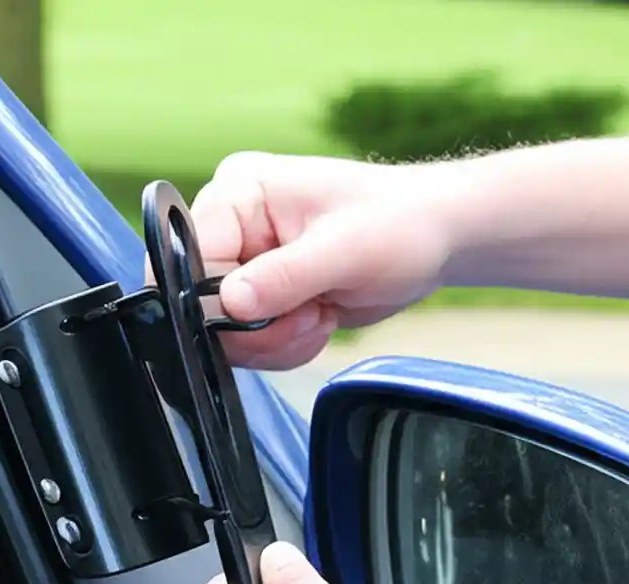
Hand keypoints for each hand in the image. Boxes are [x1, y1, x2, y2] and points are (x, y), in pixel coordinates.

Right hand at [180, 152, 470, 369]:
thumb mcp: (344, 250)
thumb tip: (228, 303)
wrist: (438, 239)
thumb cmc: (401, 223)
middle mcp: (233, 224)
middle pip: (201, 301)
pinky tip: (318, 321)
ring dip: (275, 340)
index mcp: (240, 192)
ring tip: (318, 315)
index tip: (268, 312)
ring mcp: (246, 261)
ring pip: (224, 331)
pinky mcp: (263, 293)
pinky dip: (284, 345)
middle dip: (258, 326)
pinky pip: (249, 342)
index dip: (219, 298)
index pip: (190, 256)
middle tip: (309, 315)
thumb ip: (283, 277)